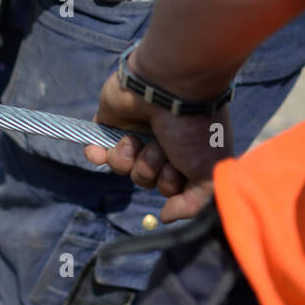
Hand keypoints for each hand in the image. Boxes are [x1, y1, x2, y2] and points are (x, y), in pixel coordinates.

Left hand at [83, 51, 232, 222]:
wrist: (170, 87)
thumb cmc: (195, 128)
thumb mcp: (208, 174)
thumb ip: (192, 204)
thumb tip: (164, 217)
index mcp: (185, 154)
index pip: (169, 188)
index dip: (171, 185)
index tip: (182, 167)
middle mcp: (161, 145)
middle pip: (144, 180)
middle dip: (152, 170)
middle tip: (164, 149)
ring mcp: (135, 134)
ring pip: (122, 168)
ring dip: (132, 158)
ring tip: (142, 140)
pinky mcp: (111, 124)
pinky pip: (97, 150)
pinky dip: (96, 153)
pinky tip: (98, 151)